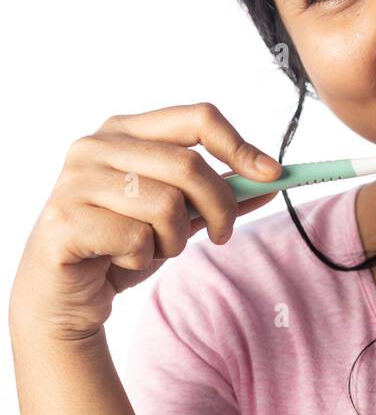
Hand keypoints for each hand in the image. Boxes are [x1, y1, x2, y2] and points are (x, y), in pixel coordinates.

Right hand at [9, 102, 281, 341]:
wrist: (63, 296)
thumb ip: (218, 194)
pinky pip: (136, 239)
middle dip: (220, 207)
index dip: (241, 146)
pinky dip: (142, 259)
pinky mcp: (64, 221)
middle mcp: (96, 146)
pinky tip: (120, 261)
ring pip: (166, 205)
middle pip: (190, 165)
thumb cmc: (120, 246)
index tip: (273, 176)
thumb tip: (271, 180)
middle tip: (222, 234)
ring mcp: (75, 181)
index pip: (197, 118)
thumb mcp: (178, 217)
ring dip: (174, 240)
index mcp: (125, 131)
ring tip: (153, 248)